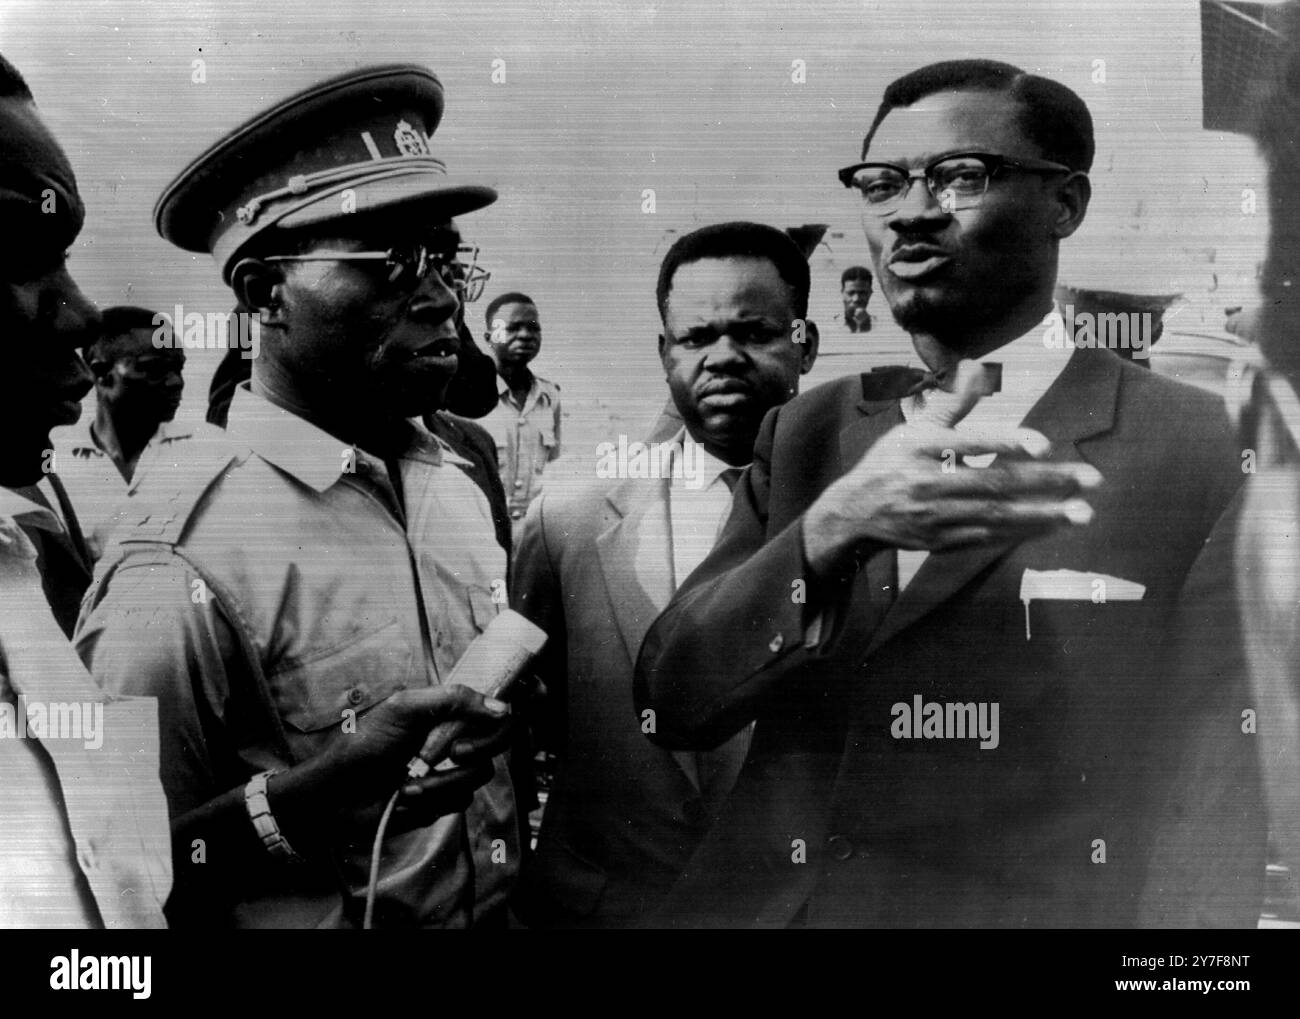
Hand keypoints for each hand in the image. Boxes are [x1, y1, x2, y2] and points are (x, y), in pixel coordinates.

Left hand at [304, 685, 509, 833]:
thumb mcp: (404, 708)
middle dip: (480, 746)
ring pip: (481, 773)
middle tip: (454, 751)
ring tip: (408, 782)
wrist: (336, 797)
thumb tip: (503, 708)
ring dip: (443, 780)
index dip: (519, 697)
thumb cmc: (363, 745)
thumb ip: (453, 700)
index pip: (495, 699)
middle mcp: (456, 736)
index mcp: (447, 709)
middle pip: (501, 737)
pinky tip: (407, 797)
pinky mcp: (445, 798)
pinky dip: (434, 798)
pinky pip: (462, 799)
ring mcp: (452, 769)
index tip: (533, 696)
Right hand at [803, 360, 1101, 574]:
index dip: (1007, 442)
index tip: (1045, 444)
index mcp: (923, 447)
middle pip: (994, 482)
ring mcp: (936, 515)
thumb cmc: (891, 462)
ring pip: (996, 515)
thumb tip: (975, 364)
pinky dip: (1021, 532)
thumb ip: (953, 401)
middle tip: (1090, 478)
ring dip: (1043, 514)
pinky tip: (1051, 526)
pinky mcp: (942, 541)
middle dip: (1046, 482)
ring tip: (1082, 512)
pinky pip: (988, 537)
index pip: (970, 443)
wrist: (855, 513)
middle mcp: (929, 482)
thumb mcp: (916, 428)